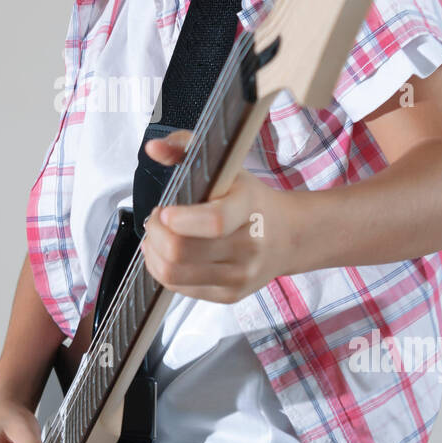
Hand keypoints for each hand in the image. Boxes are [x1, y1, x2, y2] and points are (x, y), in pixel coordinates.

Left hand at [140, 129, 299, 301]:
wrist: (288, 236)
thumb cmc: (250, 200)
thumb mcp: (227, 166)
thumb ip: (186, 147)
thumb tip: (153, 148)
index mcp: (248, 207)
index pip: (214, 222)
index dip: (179, 219)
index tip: (165, 210)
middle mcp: (248, 246)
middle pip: (180, 251)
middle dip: (154, 233)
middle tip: (156, 219)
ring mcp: (240, 275)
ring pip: (174, 274)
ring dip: (153, 254)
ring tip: (157, 237)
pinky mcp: (230, 295)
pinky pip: (180, 289)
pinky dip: (163, 271)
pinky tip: (168, 254)